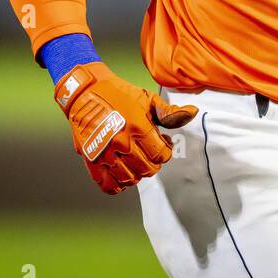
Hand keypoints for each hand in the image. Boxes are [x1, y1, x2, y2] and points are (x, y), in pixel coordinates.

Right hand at [53, 62, 197, 193]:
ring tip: (136, 162)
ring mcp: (105, 153)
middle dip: (153, 163)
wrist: (85, 92)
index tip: (162, 144)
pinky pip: (107, 184)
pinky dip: (117, 185)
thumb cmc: (119, 94)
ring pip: (130, 179)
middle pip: (148, 169)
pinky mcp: (91, 159)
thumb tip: (192, 113)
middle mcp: (122, 142)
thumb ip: (169, 112)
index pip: (162, 155)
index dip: (166, 151)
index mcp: (138, 127)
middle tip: (150, 153)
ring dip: (137, 174)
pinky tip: (122, 175)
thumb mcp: (147, 99)